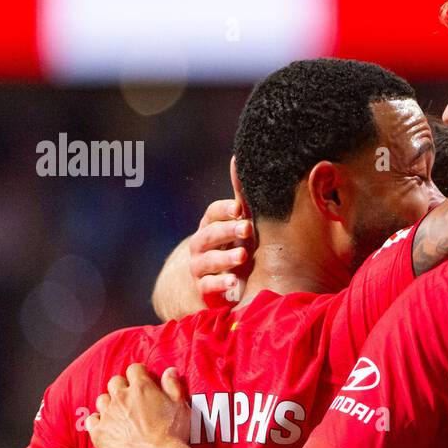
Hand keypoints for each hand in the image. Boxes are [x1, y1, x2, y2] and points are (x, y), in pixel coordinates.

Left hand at [85, 364, 190, 447]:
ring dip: (109, 403)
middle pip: (115, 382)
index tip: (143, 379)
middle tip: (131, 397)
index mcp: (141, 388)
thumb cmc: (172, 434)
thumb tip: (169, 371)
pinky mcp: (99, 433)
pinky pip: (91, 420)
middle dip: (122, 386)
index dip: (139, 373)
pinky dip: (97, 421)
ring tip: (119, 412)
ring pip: (102, 400)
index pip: (134, 369)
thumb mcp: (180, 406)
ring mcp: (108, 415)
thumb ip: (173, 386)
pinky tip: (106, 426)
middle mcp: (121, 398)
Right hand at [189, 158, 254, 305]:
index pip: (212, 213)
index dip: (224, 210)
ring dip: (225, 258)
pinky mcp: (204, 289)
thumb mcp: (236, 223)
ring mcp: (200, 267)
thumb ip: (239, 196)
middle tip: (247, 229)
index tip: (240, 208)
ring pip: (208, 261)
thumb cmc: (231, 246)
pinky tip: (234, 283)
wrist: (212, 282)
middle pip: (210, 235)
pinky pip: (209, 286)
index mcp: (210, 225)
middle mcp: (201, 244)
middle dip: (228, 231)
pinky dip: (220, 284)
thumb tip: (237, 159)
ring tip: (243, 257)